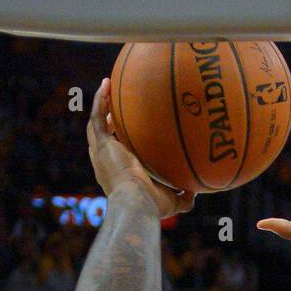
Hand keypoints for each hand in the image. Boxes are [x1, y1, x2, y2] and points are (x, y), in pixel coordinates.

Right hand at [87, 79, 194, 218]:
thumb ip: (183, 198)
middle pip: (101, 137)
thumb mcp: (172, 202)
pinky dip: (100, 100)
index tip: (126, 133)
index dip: (117, 143)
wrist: (136, 203)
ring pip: (96, 124)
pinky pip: (98, 117)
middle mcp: (105, 163)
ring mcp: (101, 152)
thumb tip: (194, 193)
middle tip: (113, 108)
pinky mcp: (102, 144)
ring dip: (101, 105)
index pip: (115, 155)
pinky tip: (106, 84)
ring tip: (107, 87)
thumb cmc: (153, 206)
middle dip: (106, 122)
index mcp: (117, 175)